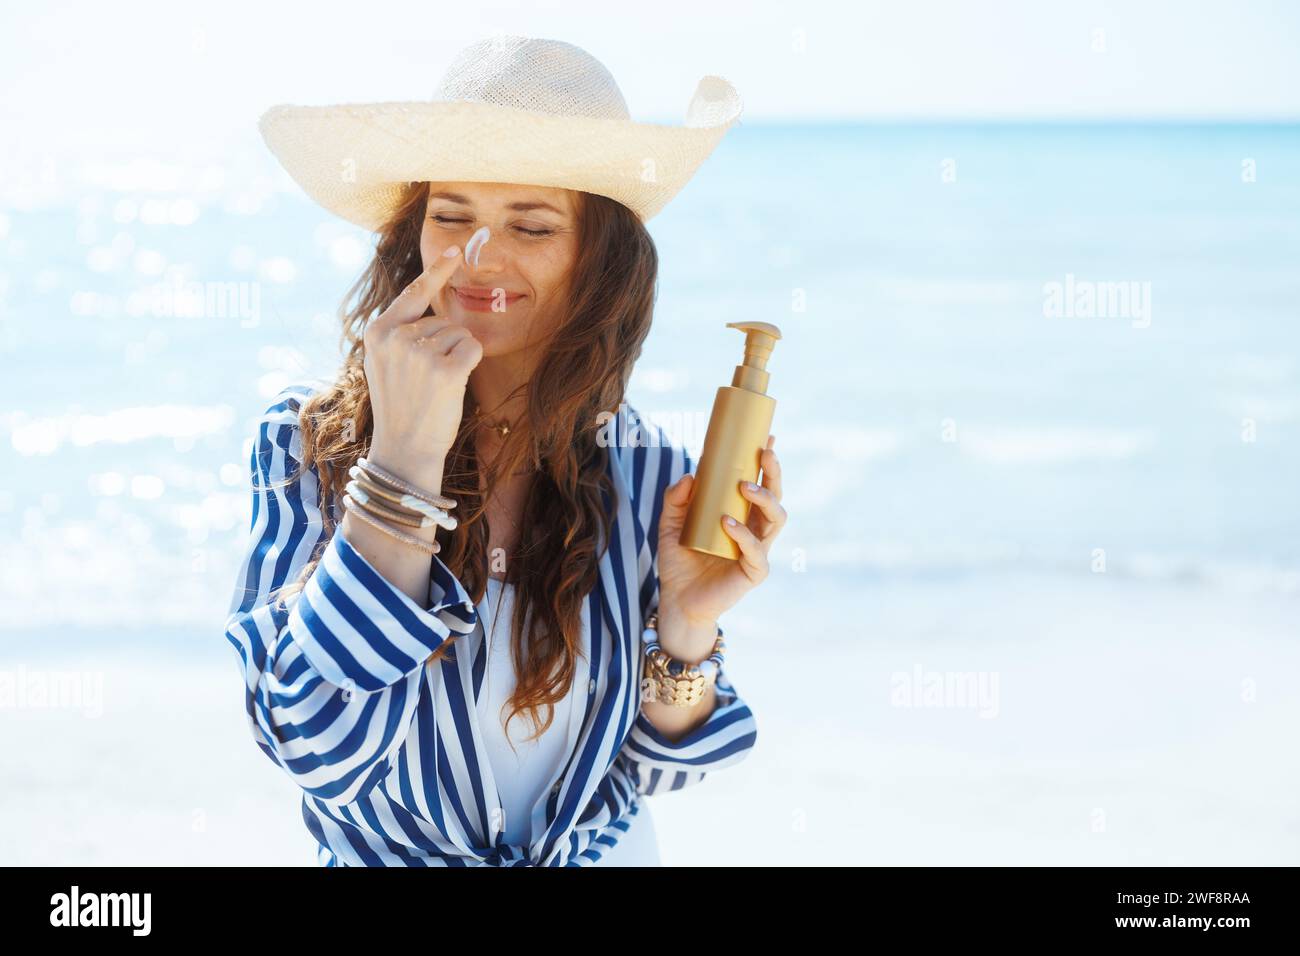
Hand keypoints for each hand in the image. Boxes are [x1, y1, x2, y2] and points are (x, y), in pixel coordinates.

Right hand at [363, 243, 483, 479]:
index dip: (438, 271)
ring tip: (435, 387)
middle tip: (426, 381)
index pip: (413, 293)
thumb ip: (401, 333)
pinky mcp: (446, 369)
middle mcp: (397, 337)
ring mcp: (420, 352)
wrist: (404, 448)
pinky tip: (452, 384)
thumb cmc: (401, 407)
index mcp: (378, 332)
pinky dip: (469, 364)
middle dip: (444, 345)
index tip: (457, 249)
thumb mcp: (386, 363)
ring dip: (456, 357)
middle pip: (442, 320)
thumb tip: (429, 299)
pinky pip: (472, 348)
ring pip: (459, 334)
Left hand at [655, 434, 785, 655]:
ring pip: (776, 519)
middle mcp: (755, 529)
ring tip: (743, 486)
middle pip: (776, 496)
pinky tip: (728, 523)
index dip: (768, 461)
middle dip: (774, 473)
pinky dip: (743, 535)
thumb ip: (675, 499)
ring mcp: (757, 550)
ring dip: (763, 498)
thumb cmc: (679, 559)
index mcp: (742, 514)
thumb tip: (690, 475)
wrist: (677, 600)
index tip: (767, 436)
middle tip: (764, 453)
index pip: (761, 483)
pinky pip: (756, 551)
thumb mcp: (669, 523)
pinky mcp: (753, 572)